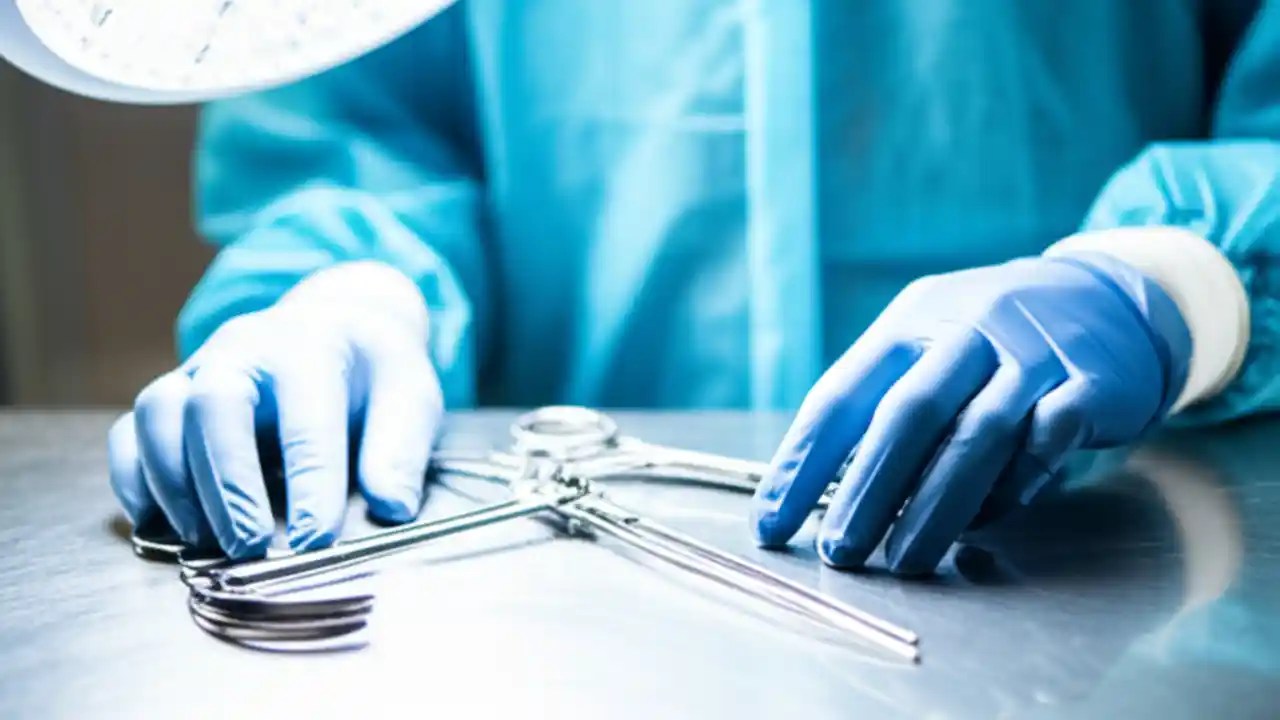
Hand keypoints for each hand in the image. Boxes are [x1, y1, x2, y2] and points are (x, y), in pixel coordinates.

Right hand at [108, 261, 442, 558]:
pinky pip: (130, 431)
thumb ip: (400, 450)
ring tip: (206, 542)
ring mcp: (200, 369)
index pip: (307, 417)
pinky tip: (159, 524)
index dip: (309, 482)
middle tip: (250, 548)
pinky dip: (134, 479)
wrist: (338, 326)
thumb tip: (392, 507)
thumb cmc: (374, 373)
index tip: (316, 541)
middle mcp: (245, 350)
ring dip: (175, 483)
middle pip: (215, 404)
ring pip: (160, 412)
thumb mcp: (410, 396)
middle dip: (228, 482)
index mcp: (311, 348)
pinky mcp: (172, 396)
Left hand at [750, 252, 1191, 574]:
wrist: (1106, 297)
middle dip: (866, 489)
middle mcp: (966, 331)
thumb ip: (881, 403)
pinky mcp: (1089, 387)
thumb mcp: (926, 343)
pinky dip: (1010, 488)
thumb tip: (819, 491)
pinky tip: (982, 522)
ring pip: (976, 436)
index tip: (771, 524)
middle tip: (839, 550)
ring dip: (934, 506)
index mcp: (908, 323)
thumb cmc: (988, 340)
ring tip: (902, 559)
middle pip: (906, 415)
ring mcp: (1030, 357)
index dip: (801, 464)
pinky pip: (1044, 444)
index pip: (840, 396)